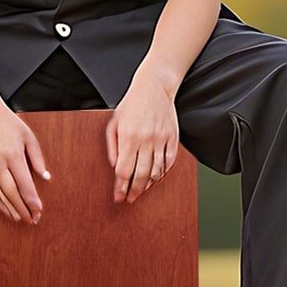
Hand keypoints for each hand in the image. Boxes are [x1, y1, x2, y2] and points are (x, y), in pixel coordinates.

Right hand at [0, 101, 48, 224]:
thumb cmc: (7, 122)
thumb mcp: (28, 135)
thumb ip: (37, 157)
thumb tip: (45, 177)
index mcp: (12, 154)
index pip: (24, 183)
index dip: (31, 199)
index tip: (39, 210)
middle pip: (10, 192)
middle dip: (22, 208)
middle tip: (32, 219)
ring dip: (8, 209)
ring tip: (19, 218)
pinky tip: (4, 208)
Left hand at [109, 71, 178, 202]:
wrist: (154, 87)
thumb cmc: (132, 105)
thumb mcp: (114, 123)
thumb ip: (112, 146)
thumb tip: (115, 167)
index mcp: (129, 137)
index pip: (124, 170)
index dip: (121, 187)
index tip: (118, 197)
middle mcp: (146, 139)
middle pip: (141, 174)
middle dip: (134, 191)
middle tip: (130, 198)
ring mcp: (161, 139)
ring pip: (157, 170)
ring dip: (148, 184)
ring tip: (142, 189)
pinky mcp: (173, 137)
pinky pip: (169, 161)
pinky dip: (163, 172)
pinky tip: (156, 177)